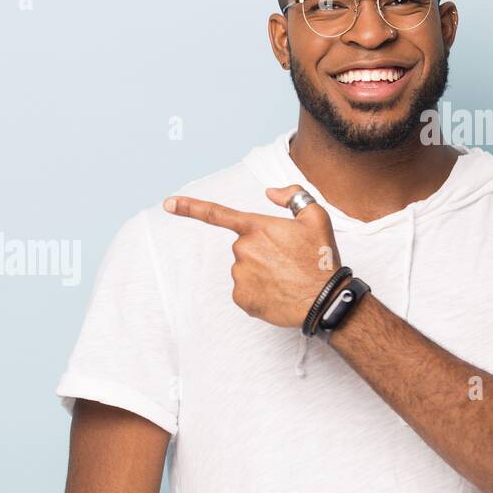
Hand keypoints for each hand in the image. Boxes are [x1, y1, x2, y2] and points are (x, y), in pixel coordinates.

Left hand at [162, 185, 341, 327]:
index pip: (217, 214)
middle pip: (244, 247)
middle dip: (261, 252)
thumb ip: (292, 196)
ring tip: (285, 278)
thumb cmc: (321, 258)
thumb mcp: (316, 217)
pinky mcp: (241, 298)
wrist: (324, 299)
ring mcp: (239, 275)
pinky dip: (259, 291)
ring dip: (261, 272)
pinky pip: (245, 291)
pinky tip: (278, 292)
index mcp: (256, 227)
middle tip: (286, 260)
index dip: (189, 207)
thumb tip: (269, 192)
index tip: (168, 203)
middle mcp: (243, 250)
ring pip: (244, 270)